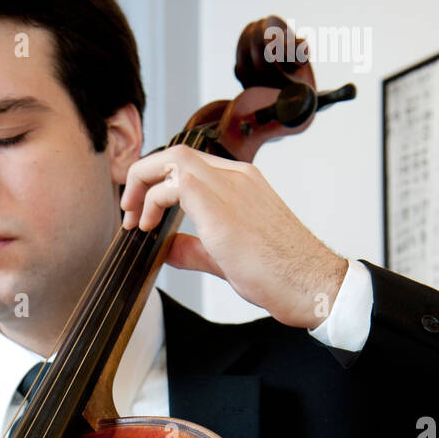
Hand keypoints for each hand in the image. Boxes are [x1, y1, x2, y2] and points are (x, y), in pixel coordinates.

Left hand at [119, 144, 347, 329]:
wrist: (310, 283)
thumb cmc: (281, 273)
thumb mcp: (225, 257)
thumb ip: (194, 248)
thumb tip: (168, 248)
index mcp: (242, 184)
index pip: (191, 165)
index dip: (160, 181)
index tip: (143, 209)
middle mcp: (236, 176)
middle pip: (176, 154)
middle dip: (144, 176)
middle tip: (128, 209)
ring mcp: (230, 185)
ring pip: (171, 159)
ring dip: (143, 184)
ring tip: (132, 217)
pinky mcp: (219, 204)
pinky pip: (173, 183)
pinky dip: (152, 201)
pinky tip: (147, 226)